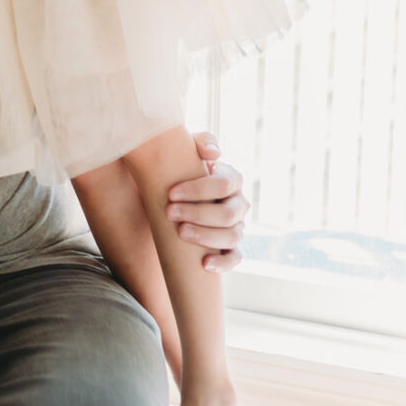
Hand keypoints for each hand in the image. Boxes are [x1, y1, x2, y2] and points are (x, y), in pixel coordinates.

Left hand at [168, 132, 249, 272]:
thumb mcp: (184, 151)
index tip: (171, 193)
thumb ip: (199, 142)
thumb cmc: (177, 170)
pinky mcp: (229, 247)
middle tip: (169, 213)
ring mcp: (236, 226)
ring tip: (181, 233)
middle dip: (199, 214)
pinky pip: (235, 258)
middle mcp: (237, 203)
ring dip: (207, 236)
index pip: (224, 184)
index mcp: (230, 179)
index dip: (199, 189)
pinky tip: (204, 263)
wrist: (168, 196)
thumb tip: (213, 154)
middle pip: (229, 213)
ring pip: (234, 236)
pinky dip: (223, 262)